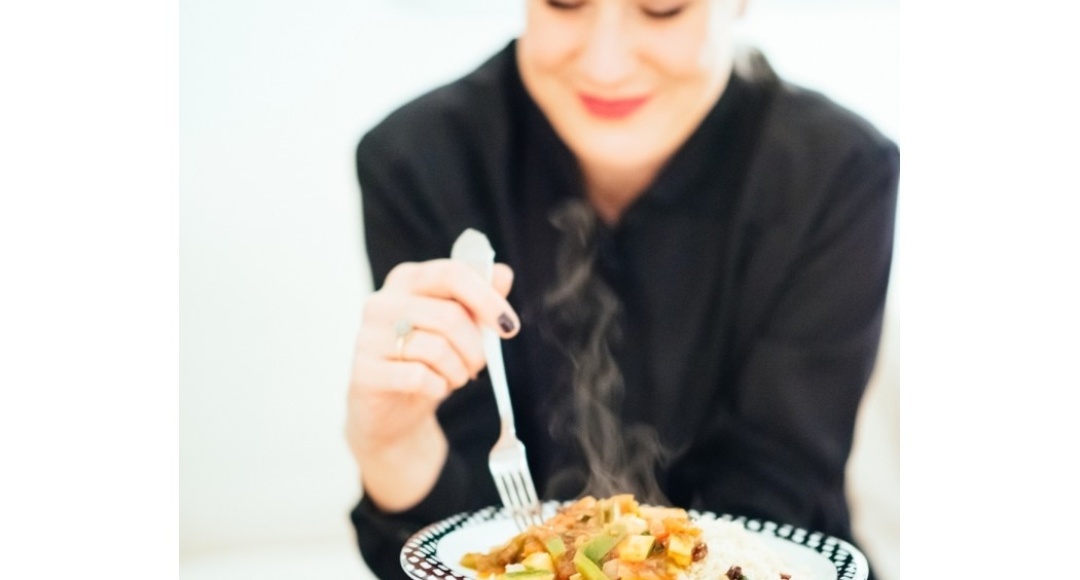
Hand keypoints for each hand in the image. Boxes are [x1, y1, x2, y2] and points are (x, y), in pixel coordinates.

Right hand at [345, 259, 517, 508]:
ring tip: (454, 377)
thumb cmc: (428, 361)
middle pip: (449, 316)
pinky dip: (438, 387)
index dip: (487, 299)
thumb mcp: (459, 327)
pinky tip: (434, 388)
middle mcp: (383, 302)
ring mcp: (368, 336)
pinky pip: (419, 377)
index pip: (452, 274)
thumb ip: (479, 298)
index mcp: (407, 280)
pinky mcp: (365, 371)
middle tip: (476, 366)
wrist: (392, 410)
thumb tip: (502, 273)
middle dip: (475, 348)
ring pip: (437, 348)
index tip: (509, 327)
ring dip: (458, 371)